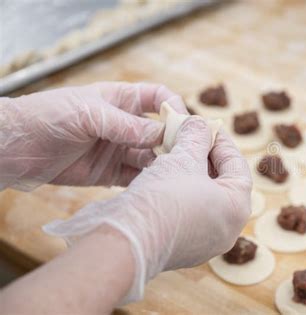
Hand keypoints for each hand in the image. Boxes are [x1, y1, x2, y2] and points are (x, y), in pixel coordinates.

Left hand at [0, 82, 186, 190]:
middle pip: (160, 131)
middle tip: (186, 156)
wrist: (15, 148)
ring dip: (162, 164)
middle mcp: (124, 125)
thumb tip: (161, 135)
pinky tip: (156, 187)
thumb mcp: (88, 113)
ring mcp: (118, 150)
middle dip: (174, 141)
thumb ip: (125, 125)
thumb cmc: (48, 116)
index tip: (184, 123)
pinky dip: (147, 182)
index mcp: (121, 100)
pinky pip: (135, 178)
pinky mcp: (109, 174)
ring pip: (151, 157)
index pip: (157, 97)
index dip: (173, 106)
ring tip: (173, 175)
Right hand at [43, 117, 251, 302]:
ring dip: (189, 174)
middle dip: (204, 157)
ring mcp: (204, 242)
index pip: (236, 165)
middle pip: (221, 182)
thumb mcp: (183, 158)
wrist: (127, 242)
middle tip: (189, 137)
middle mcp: (226, 229)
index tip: (206, 126)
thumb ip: (195, 137)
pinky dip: (178, 193)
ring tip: (172, 153)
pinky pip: (187, 213)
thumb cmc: (164, 199)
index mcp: (236, 208)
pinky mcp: (182, 248)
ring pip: (202, 198)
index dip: (221, 141)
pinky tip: (161, 177)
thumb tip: (199, 124)